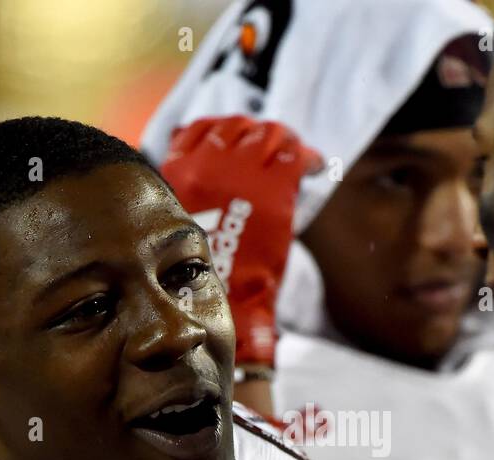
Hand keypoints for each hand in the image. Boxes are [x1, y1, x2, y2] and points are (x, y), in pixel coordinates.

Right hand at [160, 117, 320, 369]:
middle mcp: (207, 164)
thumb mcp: (182, 222)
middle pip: (236, 126)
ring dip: (283, 140)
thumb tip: (192, 155)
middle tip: (279, 143)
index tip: (243, 140)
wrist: (224, 299)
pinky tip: (314, 165)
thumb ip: (189, 189)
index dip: (225, 131)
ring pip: (266, 134)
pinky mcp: (273, 187)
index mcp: (179, 172)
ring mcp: (241, 172)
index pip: (200, 130)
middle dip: (258, 133)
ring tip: (296, 152)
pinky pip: (292, 155)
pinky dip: (305, 157)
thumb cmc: (203, 270)